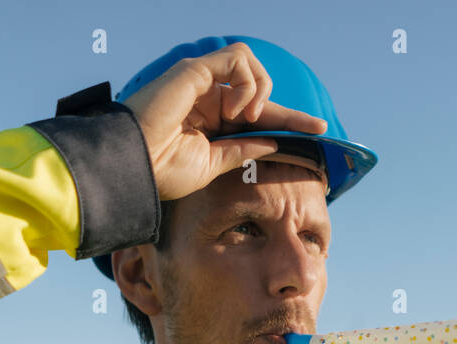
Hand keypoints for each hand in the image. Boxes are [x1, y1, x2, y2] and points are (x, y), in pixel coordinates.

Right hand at [122, 42, 327, 201]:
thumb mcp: (214, 165)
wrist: (136, 168)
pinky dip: (247, 82)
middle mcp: (208, 98)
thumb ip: (243, 149)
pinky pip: (237, 59)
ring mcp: (201, 82)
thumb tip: (274, 140)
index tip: (320, 128)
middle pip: (260, 87)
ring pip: (250, 63)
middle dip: (286, 107)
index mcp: (211, 121)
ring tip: (245, 118)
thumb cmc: (163, 171)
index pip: (258, 113)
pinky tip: (236, 109)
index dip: (290, 118)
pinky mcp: (195, 71)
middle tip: (291, 125)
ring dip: (259, 91)